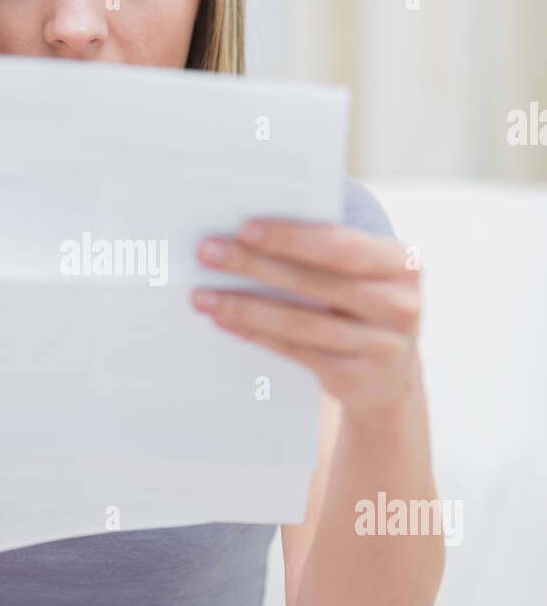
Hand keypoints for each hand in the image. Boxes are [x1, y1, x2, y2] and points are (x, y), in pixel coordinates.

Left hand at [193, 219, 421, 419]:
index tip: (245, 227)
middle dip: (255, 265)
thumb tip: (245, 231)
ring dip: (244, 306)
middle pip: (316, 282)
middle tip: (208, 253)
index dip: (292, 238)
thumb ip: (325, 251)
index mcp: (404, 264)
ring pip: (300, 322)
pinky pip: (295, 351)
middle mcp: (401, 305)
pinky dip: (255, 334)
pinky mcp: (356, 378)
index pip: (341, 246)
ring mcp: (383, 347)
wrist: (390, 377)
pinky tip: (224, 321)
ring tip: (202, 295)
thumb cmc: (361, 306)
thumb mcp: (363, 276)